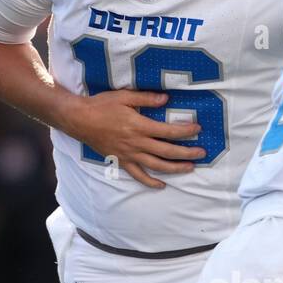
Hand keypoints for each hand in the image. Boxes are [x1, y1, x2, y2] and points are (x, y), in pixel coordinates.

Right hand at [62, 89, 206, 188]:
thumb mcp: (124, 96)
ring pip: (157, 166)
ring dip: (175, 168)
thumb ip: (146, 99)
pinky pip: (138, 175)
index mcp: (139, 126)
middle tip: (202, 153)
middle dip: (187, 153)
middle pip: (167, 151)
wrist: (80, 120)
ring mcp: (129, 155)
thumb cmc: (102, 105)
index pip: (168, 131)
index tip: (198, 129)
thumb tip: (166, 99)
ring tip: (190, 168)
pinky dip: (150, 182)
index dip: (185, 131)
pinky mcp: (122, 161)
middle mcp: (136, 143)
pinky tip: (161, 185)